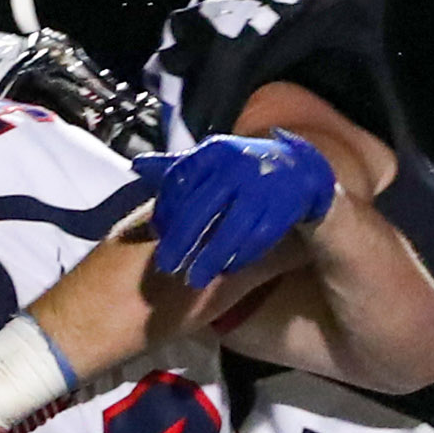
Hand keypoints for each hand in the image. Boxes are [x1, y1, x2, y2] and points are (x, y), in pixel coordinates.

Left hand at [134, 131, 336, 288]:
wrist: (298, 169)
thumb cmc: (242, 170)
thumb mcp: (210, 162)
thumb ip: (175, 167)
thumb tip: (136, 166)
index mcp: (213, 153)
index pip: (180, 183)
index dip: (165, 212)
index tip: (156, 236)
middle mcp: (236, 166)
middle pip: (201, 209)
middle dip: (182, 241)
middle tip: (167, 267)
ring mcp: (262, 188)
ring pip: (230, 229)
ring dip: (211, 258)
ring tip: (195, 279)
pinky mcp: (283, 208)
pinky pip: (258, 239)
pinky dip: (241, 257)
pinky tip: (226, 270)